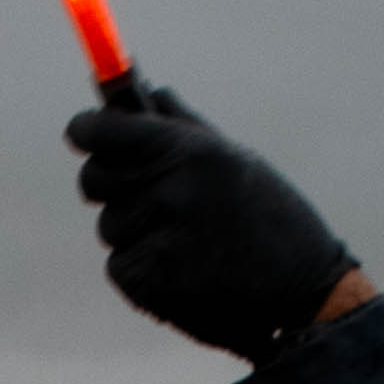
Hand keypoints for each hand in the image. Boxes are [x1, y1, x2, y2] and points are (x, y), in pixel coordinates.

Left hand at [67, 86, 360, 359]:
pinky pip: (121, 266)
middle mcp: (172, 191)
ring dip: (136, 232)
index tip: (81, 132)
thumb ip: (184, 127)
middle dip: (109, 183)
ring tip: (186, 242)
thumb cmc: (272, 219)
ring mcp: (160, 239)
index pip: (106, 132)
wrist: (303, 293)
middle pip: (95, 178)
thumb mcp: (236, 161)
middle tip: (144, 194)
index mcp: (191, 152)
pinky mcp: (151, 285)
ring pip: (110, 226)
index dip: (86, 130)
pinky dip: (142, 269)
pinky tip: (183, 271)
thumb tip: (148, 90)